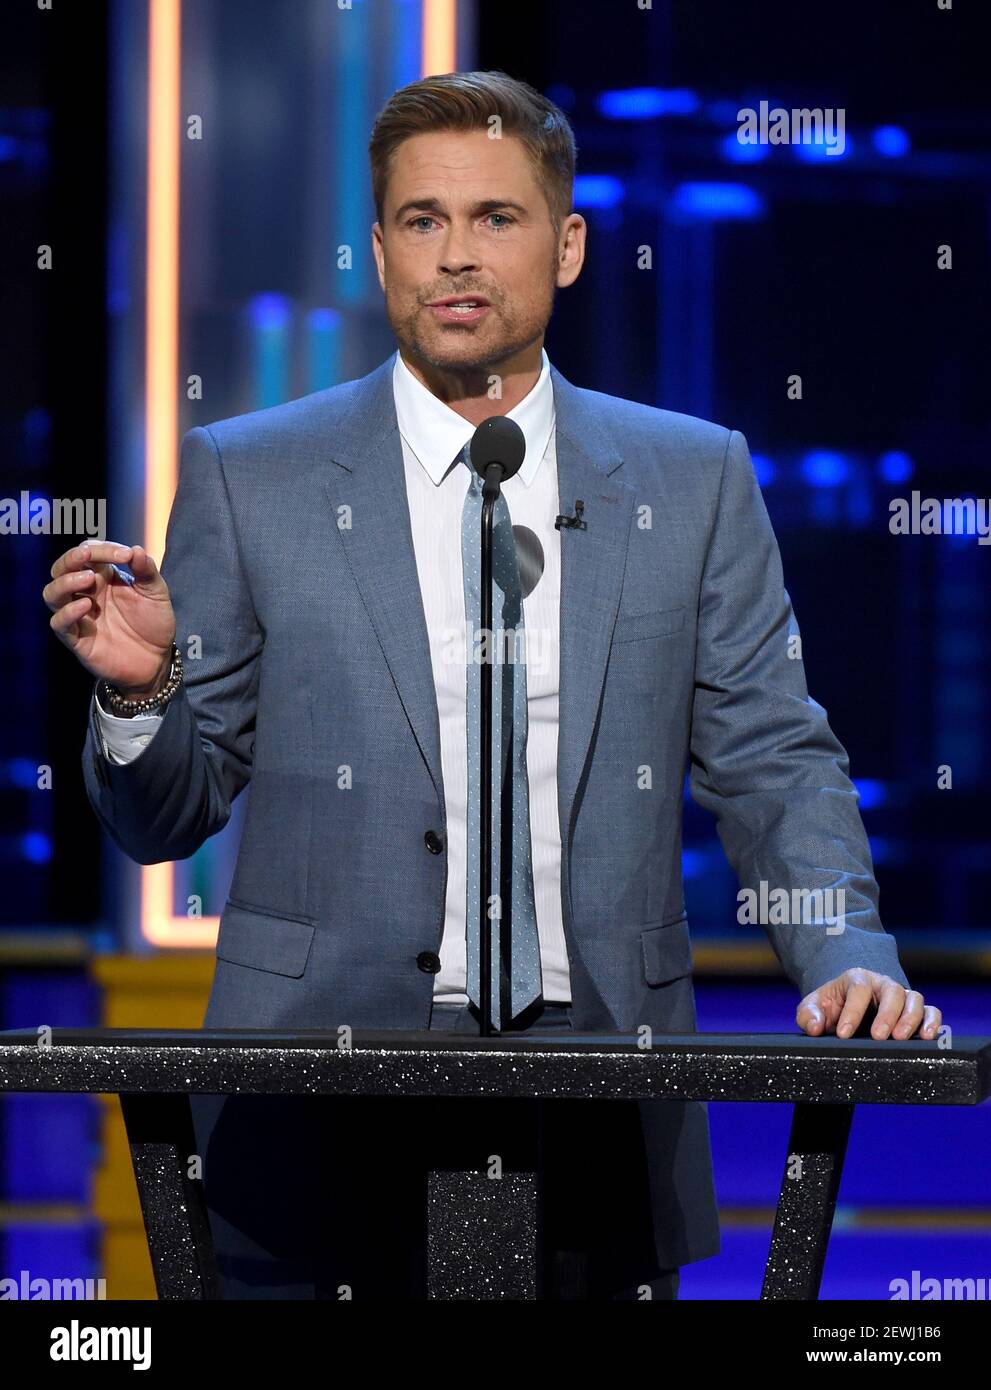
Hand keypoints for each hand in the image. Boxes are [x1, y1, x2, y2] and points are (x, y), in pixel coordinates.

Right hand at [43, 542, 175, 692]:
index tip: (126, 555)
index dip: (103, 549)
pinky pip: (59, 623)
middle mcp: (86, 593)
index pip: (89, 553)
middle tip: (86, 556)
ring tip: (87, 579)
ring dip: (65, 582)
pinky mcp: (77, 639)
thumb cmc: (154, 623)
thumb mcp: (156, 593)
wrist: (157, 660)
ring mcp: (79, 616)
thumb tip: (136, 549)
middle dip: (71, 559)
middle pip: (61, 569)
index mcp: (103, 577)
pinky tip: (86, 606)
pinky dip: (68, 612)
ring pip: (52, 594)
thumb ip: (147, 571)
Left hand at [796, 968, 941, 1040]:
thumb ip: (809, 1014)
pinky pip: (931, 1012)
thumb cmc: (832, 1007)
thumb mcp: (815, 1007)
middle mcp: (882, 985)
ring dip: (911, 1019)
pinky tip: (928, 1037)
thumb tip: (814, 1026)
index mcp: (857, 979)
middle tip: (879, 1036)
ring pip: (914, 999)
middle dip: (886, 1014)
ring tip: (901, 1038)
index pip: (858, 990)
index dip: (852, 1011)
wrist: (848, 1006)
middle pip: (892, 991)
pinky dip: (933, 1022)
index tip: (843, 1034)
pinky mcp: (916, 1012)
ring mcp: (902, 997)